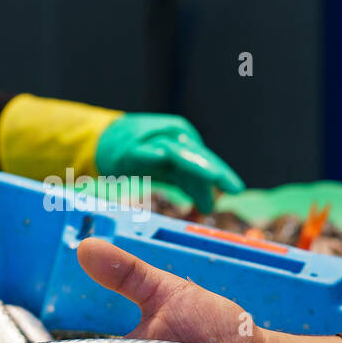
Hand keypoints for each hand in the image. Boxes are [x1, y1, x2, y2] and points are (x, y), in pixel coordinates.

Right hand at [96, 113, 244, 212]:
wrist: (106, 140)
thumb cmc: (144, 155)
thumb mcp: (169, 170)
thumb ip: (189, 184)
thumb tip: (210, 206)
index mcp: (184, 142)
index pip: (205, 160)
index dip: (222, 174)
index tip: (236, 189)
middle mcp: (170, 136)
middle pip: (196, 155)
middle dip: (215, 170)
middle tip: (233, 186)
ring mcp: (149, 141)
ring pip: (175, 151)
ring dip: (194, 163)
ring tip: (213, 176)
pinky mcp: (129, 149)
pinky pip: (140, 151)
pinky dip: (150, 152)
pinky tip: (160, 157)